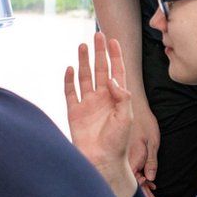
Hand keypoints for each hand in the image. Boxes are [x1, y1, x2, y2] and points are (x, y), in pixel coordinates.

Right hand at [64, 32, 138, 196]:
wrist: (101, 161)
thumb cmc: (118, 142)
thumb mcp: (126, 118)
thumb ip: (122, 97)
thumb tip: (112, 79)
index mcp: (117, 98)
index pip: (117, 71)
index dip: (115, 56)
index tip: (113, 40)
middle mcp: (102, 98)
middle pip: (100, 69)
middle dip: (99, 52)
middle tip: (97, 35)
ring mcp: (87, 103)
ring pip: (85, 77)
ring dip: (84, 61)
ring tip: (82, 45)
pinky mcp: (74, 111)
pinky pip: (71, 92)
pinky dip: (69, 80)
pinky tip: (70, 68)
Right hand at [127, 99, 160, 186]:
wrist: (133, 107)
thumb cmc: (145, 123)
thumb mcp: (152, 142)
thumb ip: (151, 160)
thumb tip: (151, 178)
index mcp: (133, 158)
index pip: (138, 181)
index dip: (146, 193)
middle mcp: (125, 159)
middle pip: (133, 180)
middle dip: (144, 193)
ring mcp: (123, 155)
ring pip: (131, 174)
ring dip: (141, 186)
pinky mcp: (124, 151)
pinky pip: (130, 167)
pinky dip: (138, 175)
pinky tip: (146, 179)